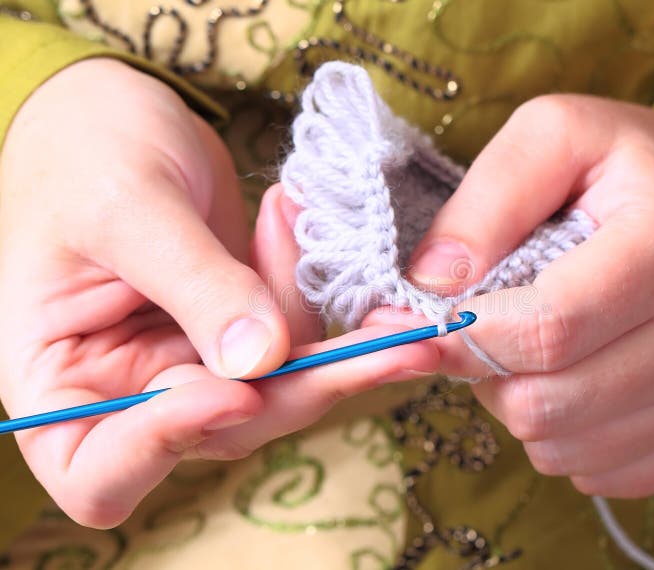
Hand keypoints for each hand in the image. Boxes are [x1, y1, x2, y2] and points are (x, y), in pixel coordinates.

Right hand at [0, 59, 438, 526]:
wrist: (110, 111)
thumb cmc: (83, 150)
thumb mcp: (128, 208)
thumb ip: (195, 287)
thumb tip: (261, 363)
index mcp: (60, 378)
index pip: (98, 470)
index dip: (169, 444)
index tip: (236, 391)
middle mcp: (126, 388)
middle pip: (220, 430)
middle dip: (310, 387)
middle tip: (396, 345)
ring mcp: (189, 360)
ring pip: (277, 388)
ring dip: (341, 348)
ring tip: (388, 297)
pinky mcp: (237, 329)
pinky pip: (295, 341)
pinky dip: (320, 300)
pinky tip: (310, 237)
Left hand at [365, 95, 653, 496]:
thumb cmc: (630, 168)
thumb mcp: (555, 136)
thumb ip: (487, 201)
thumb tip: (431, 286)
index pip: (546, 329)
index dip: (466, 337)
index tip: (423, 326)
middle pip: (544, 402)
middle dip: (488, 372)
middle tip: (492, 326)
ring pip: (558, 446)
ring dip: (520, 402)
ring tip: (536, 345)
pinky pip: (593, 471)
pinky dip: (560, 433)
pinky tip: (574, 376)